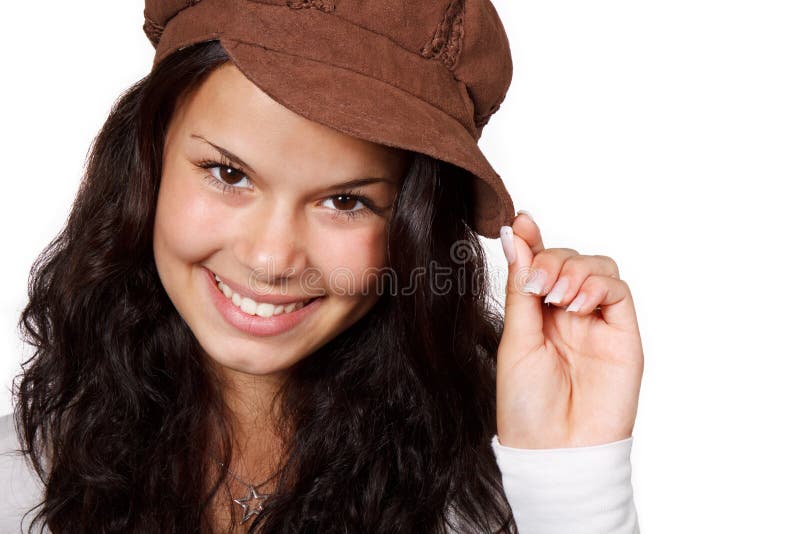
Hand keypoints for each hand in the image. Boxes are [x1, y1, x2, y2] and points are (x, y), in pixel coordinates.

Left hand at [496, 211, 643, 448]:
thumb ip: (520, 285)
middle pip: (569, 259)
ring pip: (598, 267)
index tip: (520, 221)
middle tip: (537, 286)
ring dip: (574, 270)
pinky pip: (618, 291)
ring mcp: (598, 323)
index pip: (539, 264)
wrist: (555, 450)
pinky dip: (597, 286)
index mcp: (537, 314)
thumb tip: (514, 235)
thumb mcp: (516, 336)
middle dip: (552, 259)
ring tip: (556, 297)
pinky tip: (576, 305)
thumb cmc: (526, 403)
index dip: (532, 240)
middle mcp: (569, 314)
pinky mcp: (624, 334)